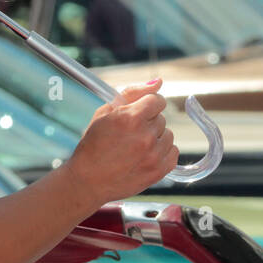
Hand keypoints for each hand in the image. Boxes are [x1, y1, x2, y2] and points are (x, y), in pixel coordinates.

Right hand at [64, 79, 177, 207]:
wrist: (88, 181)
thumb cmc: (93, 145)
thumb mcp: (105, 113)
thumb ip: (133, 93)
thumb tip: (159, 82)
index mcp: (130, 118)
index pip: (157, 100)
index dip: (147, 105)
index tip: (139, 112)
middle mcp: (145, 136)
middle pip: (161, 118)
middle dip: (148, 123)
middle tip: (129, 135)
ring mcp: (153, 155)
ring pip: (169, 135)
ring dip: (156, 138)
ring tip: (136, 147)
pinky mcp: (159, 171)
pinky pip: (174, 152)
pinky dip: (163, 153)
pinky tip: (146, 156)